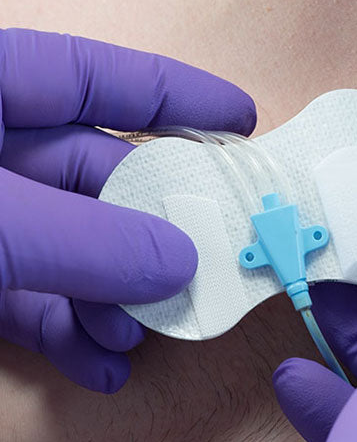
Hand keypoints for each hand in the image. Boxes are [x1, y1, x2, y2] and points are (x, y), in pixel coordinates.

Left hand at [0, 28, 255, 392]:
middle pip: (96, 179)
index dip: (175, 96)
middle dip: (150, 229)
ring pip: (70, 247)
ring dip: (111, 296)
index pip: (95, 78)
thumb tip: (177, 261)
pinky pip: (29, 297)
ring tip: (136, 333)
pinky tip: (99, 364)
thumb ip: (81, 240)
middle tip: (202, 263)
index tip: (241, 120)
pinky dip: (66, 332)